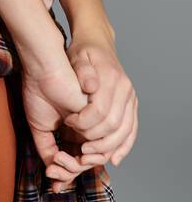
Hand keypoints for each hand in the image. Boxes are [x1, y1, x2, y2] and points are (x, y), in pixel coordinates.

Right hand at [18, 43, 103, 185]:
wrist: (43, 68)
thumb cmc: (39, 92)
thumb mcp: (40, 127)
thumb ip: (47, 148)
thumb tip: (52, 173)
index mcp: (77, 131)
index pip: (80, 159)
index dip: (68, 173)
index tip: (54, 181)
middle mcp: (89, 128)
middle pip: (88, 163)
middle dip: (70, 173)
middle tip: (53, 174)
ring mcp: (95, 123)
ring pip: (93, 158)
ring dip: (72, 165)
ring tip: (56, 160)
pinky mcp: (98, 115)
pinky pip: (94, 145)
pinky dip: (76, 155)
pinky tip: (61, 152)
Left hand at [60, 36, 138, 167]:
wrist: (98, 43)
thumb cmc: (83, 52)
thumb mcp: (77, 56)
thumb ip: (83, 71)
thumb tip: (90, 87)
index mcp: (112, 78)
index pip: (100, 111)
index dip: (83, 122)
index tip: (68, 123)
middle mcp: (126, 90)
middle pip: (113, 125)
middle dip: (94, 139)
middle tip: (77, 144)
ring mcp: (131, 98)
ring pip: (125, 131)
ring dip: (108, 147)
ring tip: (90, 156)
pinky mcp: (132, 105)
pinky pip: (132, 130)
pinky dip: (124, 146)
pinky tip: (114, 158)